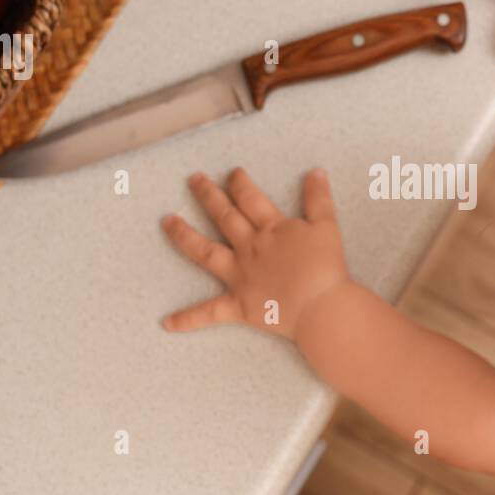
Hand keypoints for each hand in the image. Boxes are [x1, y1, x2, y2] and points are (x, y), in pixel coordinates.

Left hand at [159, 168, 350, 339]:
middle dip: (208, 195)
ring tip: (166, 221)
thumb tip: (315, 172)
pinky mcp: (237, 305)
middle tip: (193, 179)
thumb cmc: (326, 267)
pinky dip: (188, 318)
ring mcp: (239, 276)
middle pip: (224, 216)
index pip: (249, 199)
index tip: (232, 173)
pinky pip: (209, 313)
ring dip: (184, 236)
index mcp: (270, 229)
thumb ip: (319, 199)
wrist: (319, 306)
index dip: (239, 183)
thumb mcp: (327, 227)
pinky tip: (167, 322)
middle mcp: (249, 248)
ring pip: (205, 252)